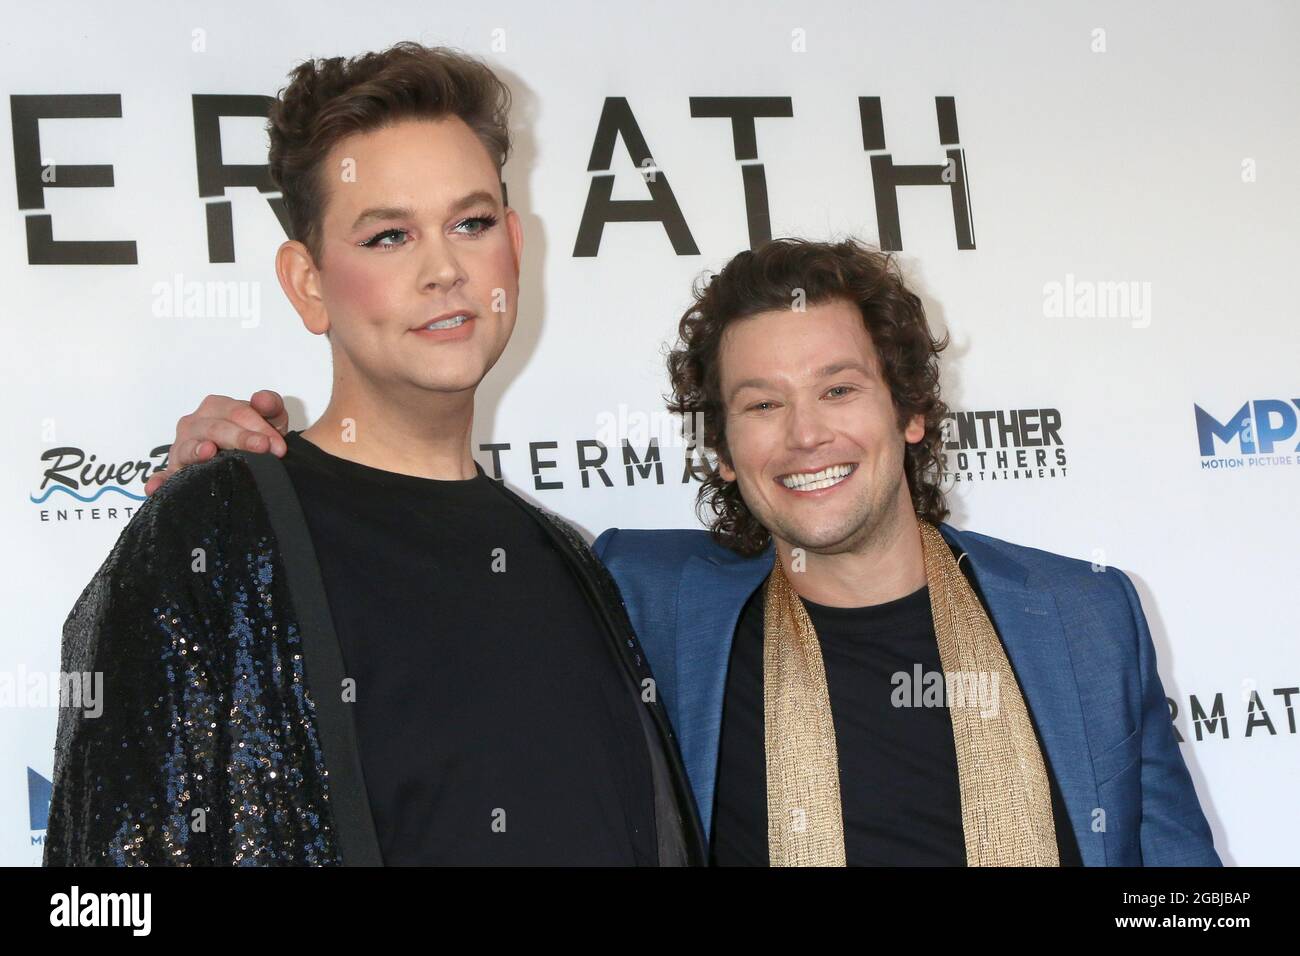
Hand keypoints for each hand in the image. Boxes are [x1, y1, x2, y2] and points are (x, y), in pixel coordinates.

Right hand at [144, 389, 288, 495]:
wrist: (253, 457)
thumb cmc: (258, 435)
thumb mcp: (271, 419)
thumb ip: (271, 405)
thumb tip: (262, 400)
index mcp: (216, 407)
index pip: (237, 411)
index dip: (259, 427)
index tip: (278, 446)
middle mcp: (195, 423)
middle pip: (215, 428)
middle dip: (241, 438)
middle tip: (264, 449)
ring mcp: (182, 447)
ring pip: (189, 447)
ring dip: (198, 450)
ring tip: (209, 452)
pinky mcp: (175, 472)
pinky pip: (164, 476)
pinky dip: (159, 481)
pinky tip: (154, 488)